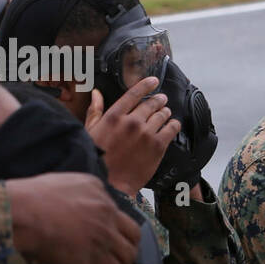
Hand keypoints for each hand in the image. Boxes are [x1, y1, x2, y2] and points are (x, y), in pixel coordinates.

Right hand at [6, 172, 141, 263]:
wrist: (13, 214)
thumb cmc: (20, 201)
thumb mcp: (54, 184)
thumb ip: (70, 194)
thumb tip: (67, 209)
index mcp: (95, 188)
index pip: (115, 211)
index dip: (112, 230)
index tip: (101, 243)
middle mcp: (105, 208)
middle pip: (131, 234)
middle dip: (125, 250)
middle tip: (110, 262)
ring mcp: (104, 232)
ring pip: (127, 255)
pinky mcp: (97, 254)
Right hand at [84, 76, 180, 194]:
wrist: (111, 182)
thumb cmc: (97, 157)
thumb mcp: (90, 131)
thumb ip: (95, 111)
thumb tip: (96, 93)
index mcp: (114, 116)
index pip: (133, 94)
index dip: (146, 85)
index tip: (153, 81)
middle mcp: (132, 121)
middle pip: (151, 104)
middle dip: (158, 100)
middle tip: (162, 100)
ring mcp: (146, 133)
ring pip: (162, 115)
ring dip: (166, 112)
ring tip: (166, 113)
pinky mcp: (158, 146)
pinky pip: (172, 129)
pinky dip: (174, 124)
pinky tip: (174, 124)